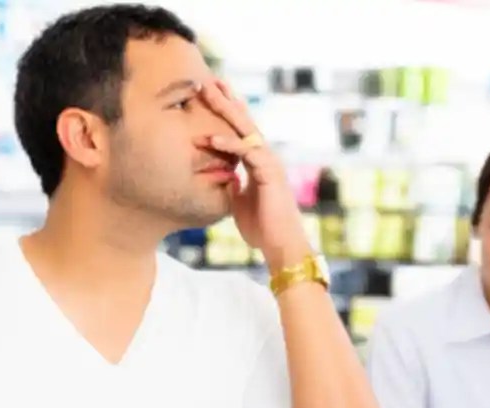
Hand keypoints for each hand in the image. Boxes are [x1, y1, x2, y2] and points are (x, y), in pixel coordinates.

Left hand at [195, 80, 310, 270]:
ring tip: (208, 93)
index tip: (210, 93)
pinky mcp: (271, 173)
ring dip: (226, 111)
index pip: (241, 131)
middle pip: (244, 122)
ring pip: (246, 130)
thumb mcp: (239, 201)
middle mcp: (266, 157)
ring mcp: (269, 163)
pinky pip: (247, 153)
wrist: (281, 246)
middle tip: (208, 80)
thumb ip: (233, 184)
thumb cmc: (262, 228)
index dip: (227, 111)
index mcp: (258, 162)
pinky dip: (229, 145)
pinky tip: (211, 138)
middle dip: (226, 100)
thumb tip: (223, 175)